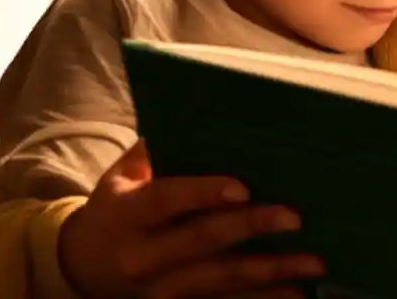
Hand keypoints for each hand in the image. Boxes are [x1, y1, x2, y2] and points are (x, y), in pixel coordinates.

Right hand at [59, 139, 324, 297]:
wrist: (83, 267)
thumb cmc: (117, 208)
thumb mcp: (122, 176)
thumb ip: (155, 149)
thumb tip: (201, 114)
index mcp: (125, 214)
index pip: (165, 200)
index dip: (203, 193)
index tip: (243, 187)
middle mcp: (140, 257)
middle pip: (201, 242)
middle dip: (250, 228)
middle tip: (294, 217)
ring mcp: (159, 290)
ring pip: (220, 282)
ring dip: (270, 272)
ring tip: (313, 262)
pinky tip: (296, 291)